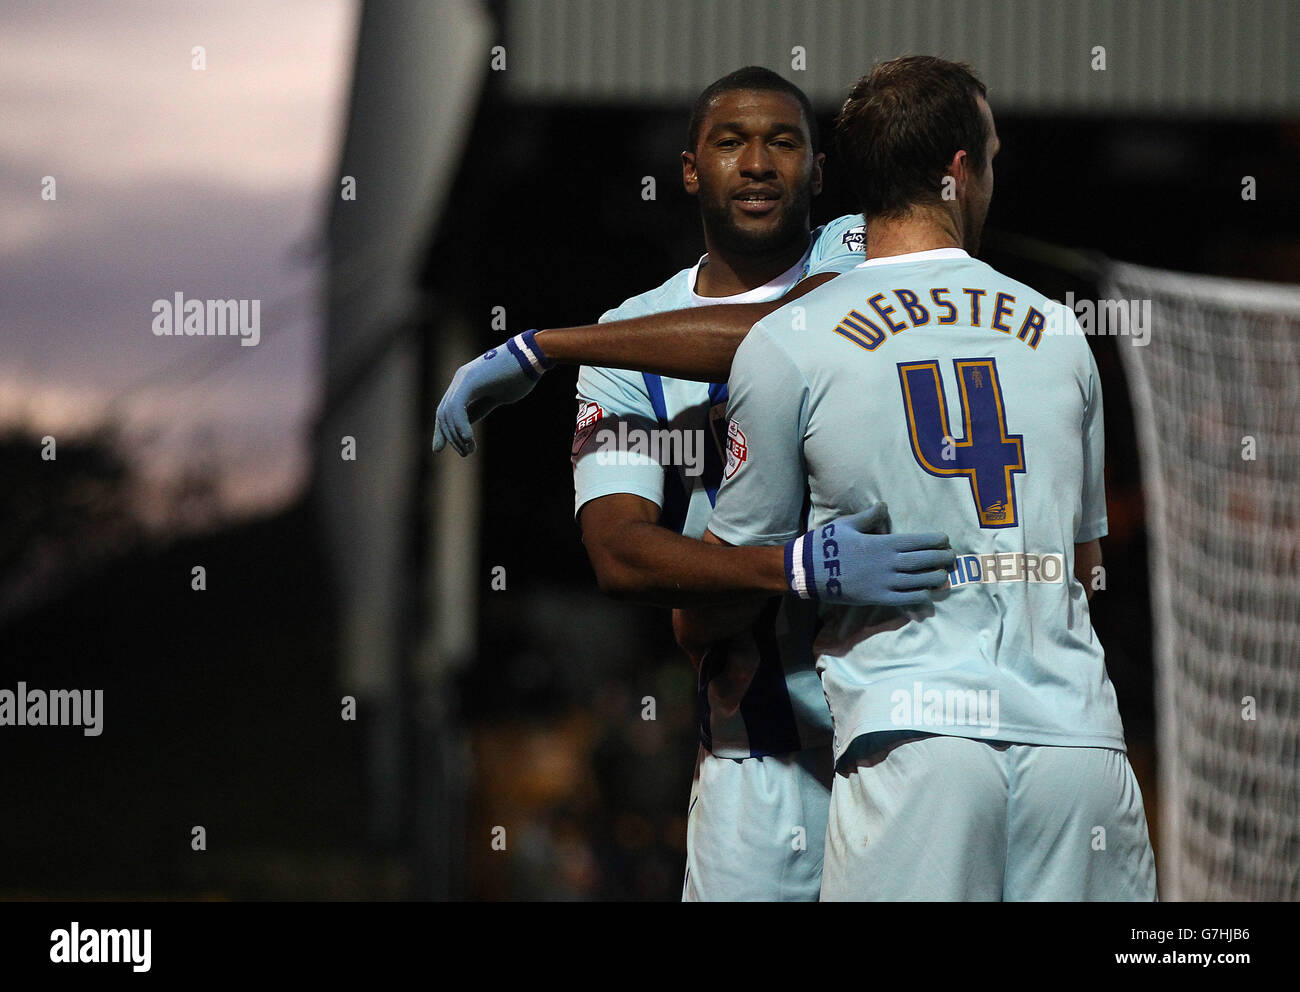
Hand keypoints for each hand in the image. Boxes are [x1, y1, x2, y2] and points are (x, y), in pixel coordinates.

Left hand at [432, 330, 552, 455]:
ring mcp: (463, 379)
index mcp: (465, 383)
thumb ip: (479, 407)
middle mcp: (460, 380)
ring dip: (457, 435)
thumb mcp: (496, 397)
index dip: (442, 431)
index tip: (439, 449)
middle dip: (450, 437)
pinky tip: (468, 439)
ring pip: (448, 413)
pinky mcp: (469, 381)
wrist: (531, 357)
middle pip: (443, 414)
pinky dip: (460, 425)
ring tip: (469, 449)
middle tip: (465, 453)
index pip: (445, 410)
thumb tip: (466, 424)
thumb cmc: (519, 376)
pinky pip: (457, 407)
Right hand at [783, 503, 953, 606]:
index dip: (935, 540)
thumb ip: (868, 517)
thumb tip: (882, 506)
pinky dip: (920, 597)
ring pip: (920, 581)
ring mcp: (885, 582)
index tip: (945, 540)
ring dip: (935, 578)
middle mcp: (889, 563)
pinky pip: (906, 599)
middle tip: (952, 557)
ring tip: (944, 576)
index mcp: (883, 543)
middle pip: (924, 561)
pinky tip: (927, 594)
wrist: (809, 571)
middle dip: (942, 558)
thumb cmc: (826, 545)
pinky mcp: (878, 598)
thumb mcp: (846, 525)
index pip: (918, 541)